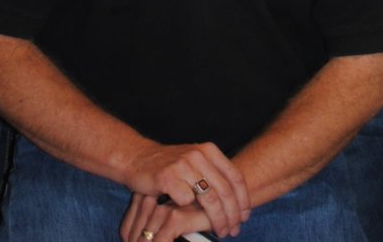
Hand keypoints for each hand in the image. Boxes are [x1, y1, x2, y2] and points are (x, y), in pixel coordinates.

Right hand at [123, 142, 249, 239]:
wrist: (138, 158)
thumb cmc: (171, 167)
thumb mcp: (196, 163)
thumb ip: (214, 176)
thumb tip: (238, 203)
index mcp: (208, 150)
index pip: (235, 177)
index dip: (243, 200)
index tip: (245, 216)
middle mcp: (198, 154)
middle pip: (225, 191)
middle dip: (233, 215)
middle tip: (234, 230)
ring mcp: (182, 164)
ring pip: (210, 198)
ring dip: (218, 219)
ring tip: (220, 231)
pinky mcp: (166, 176)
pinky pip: (186, 200)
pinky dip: (190, 213)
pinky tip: (191, 221)